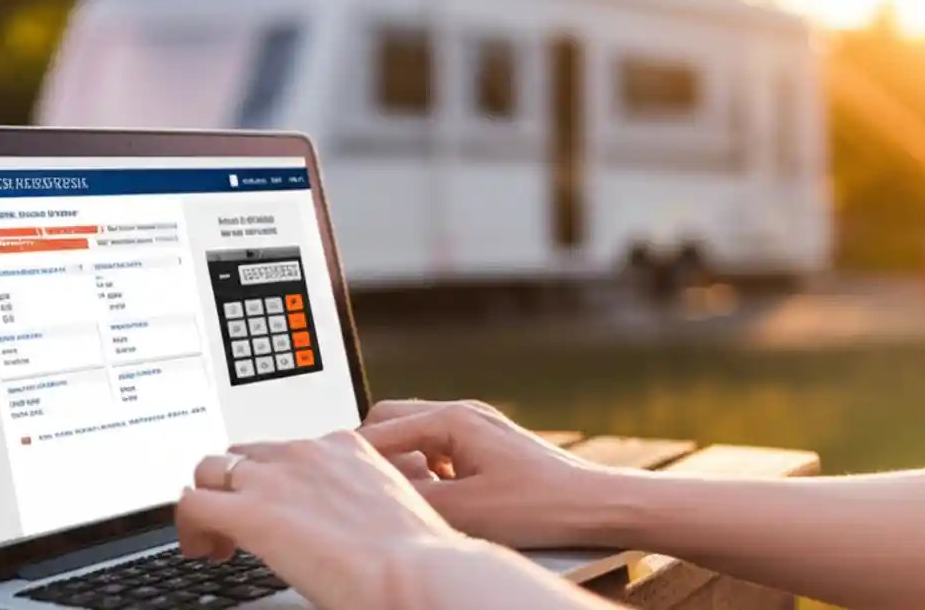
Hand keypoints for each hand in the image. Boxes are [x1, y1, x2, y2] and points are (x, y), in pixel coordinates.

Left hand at [176, 430, 469, 609]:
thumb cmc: (417, 557)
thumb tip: (359, 529)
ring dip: (210, 501)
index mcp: (345, 447)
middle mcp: (306, 452)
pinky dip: (190, 527)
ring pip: (211, 469)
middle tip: (237, 525)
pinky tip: (206, 551)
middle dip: (235, 486)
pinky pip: (193, 504)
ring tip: (217, 540)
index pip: (288, 450)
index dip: (272, 481)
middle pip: (244, 454)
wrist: (415, 572)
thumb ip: (365, 506)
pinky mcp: (250, 511)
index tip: (277, 509)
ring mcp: (275, 477)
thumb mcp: (391, 510)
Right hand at [360, 400, 631, 548]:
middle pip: (393, 421)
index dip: (352, 454)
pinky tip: (434, 497)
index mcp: (451, 420)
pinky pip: (440, 447)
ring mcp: (477, 427)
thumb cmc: (540, 503)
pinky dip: (426, 467)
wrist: (594, 504)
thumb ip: (411, 497)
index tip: (330, 473)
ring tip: (394, 493)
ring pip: (416, 434)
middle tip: (356, 482)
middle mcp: (462, 414)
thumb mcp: (464, 510)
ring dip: (400, 461)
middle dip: (371, 451)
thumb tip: (373, 493)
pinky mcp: (489, 445)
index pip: (379, 428)